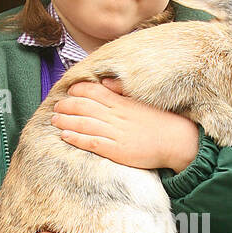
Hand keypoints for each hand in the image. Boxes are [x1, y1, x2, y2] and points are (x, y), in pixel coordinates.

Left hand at [50, 78, 199, 171]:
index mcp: (122, 102)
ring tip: (55, 119)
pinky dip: (76, 138)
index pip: (95, 92)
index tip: (69, 91)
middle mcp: (116, 116)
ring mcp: (116, 133)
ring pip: (84, 123)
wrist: (177, 140)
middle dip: (67, 105)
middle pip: (85, 106)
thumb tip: (106, 83)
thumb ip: (122, 92)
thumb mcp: (142, 101)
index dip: (79, 91)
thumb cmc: (161, 121)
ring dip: (66, 120)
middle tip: (57, 106)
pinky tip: (65, 135)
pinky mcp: (117, 150)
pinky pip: (92, 143)